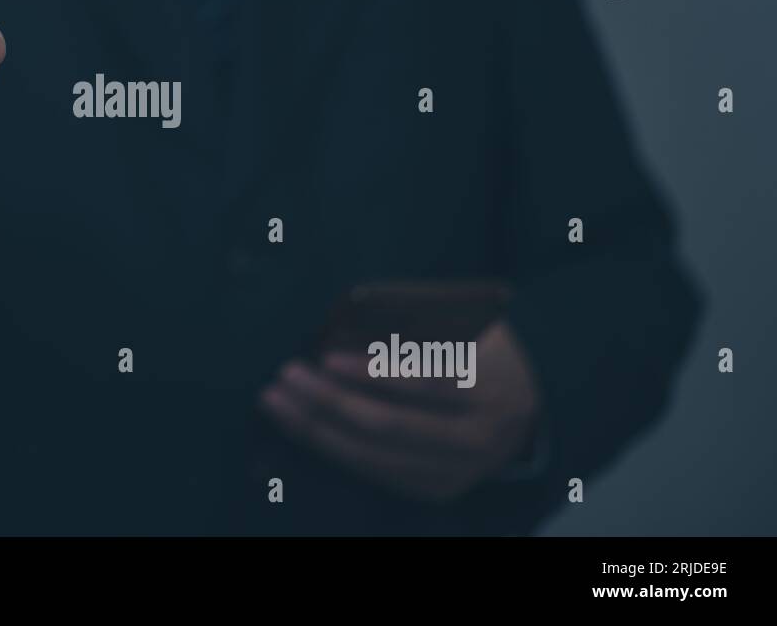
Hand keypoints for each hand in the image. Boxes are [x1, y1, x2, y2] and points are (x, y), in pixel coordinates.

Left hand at [259, 314, 541, 502]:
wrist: (536, 402)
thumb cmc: (481, 347)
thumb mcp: (464, 327)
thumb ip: (416, 328)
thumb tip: (340, 325)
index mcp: (489, 385)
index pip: (425, 381)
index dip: (372, 371)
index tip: (325, 356)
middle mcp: (479, 436)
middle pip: (392, 423)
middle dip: (331, 401)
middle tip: (287, 375)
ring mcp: (460, 470)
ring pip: (376, 455)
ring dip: (317, 429)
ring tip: (277, 401)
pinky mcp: (438, 488)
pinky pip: (376, 473)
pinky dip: (334, 449)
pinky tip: (300, 426)